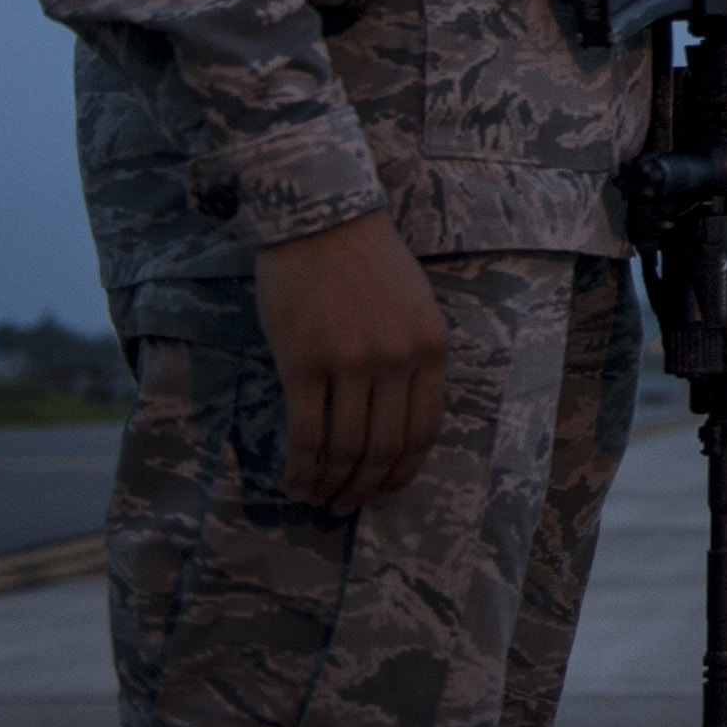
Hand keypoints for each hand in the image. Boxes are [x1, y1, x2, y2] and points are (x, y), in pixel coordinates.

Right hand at [251, 212, 448, 511]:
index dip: (404, 472)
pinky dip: (300, 466)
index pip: (425, 431)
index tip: (386, 493)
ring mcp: (351, 362)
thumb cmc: (368, 262)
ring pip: (345, 448)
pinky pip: (304, 432)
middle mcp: (397, 359)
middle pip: (385, 448)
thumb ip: (415, 358)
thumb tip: (399, 423)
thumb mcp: (417, 306)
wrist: (320, 219)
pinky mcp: (303, 362)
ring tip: (319, 498)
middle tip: (348, 507)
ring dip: (331, 484)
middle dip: (367, 489)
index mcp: (432, 347)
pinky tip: (294, 479)